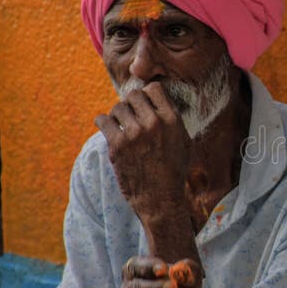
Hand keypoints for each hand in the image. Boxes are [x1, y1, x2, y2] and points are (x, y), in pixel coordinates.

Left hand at [95, 82, 190, 225]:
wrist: (160, 199)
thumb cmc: (174, 170)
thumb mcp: (184, 143)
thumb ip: (173, 120)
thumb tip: (161, 100)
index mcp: (172, 120)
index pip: (154, 88)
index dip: (148, 95)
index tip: (145, 105)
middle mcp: (154, 124)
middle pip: (134, 95)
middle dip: (131, 103)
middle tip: (131, 115)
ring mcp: (134, 134)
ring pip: (117, 107)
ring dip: (117, 114)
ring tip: (121, 125)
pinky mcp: (117, 145)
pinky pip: (102, 120)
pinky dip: (103, 122)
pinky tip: (109, 130)